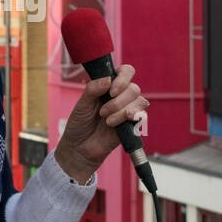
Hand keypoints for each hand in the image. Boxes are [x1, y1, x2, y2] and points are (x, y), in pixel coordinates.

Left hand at [55, 64, 148, 183]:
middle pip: (134, 88)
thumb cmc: (79, 124)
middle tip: (102, 112)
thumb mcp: (82, 104)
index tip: (111, 91)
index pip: (126, 72)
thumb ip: (92, 89)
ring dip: (122, 111)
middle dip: (118, 101)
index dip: (123, 78)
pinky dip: (130, 119)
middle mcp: (121, 96)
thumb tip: (108, 78)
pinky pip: (141, 116)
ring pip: (140, 102)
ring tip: (107, 121)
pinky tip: (116, 125)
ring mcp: (128, 110)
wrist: (80, 148)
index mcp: (109, 86)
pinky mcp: (132, 125)